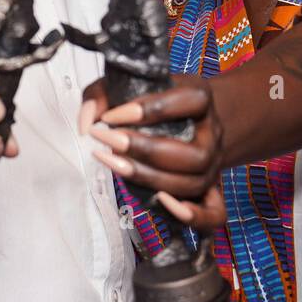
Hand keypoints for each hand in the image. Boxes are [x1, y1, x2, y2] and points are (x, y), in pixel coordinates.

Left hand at [79, 76, 224, 217]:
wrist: (186, 121)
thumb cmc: (149, 103)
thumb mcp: (127, 86)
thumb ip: (102, 96)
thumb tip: (87, 125)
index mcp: (201, 98)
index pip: (191, 101)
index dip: (151, 108)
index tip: (111, 116)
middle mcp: (213, 135)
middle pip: (193, 153)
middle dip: (145, 149)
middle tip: (108, 140)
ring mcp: (214, 166)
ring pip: (194, 183)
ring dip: (151, 179)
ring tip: (113, 164)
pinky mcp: (210, 191)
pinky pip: (214, 213)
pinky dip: (191, 214)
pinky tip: (159, 201)